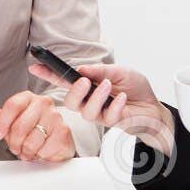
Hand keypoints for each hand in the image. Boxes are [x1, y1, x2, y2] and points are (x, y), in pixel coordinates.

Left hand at [0, 93, 76, 161]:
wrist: (56, 142)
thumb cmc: (34, 130)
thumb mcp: (12, 123)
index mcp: (29, 98)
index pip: (12, 106)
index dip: (1, 124)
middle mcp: (44, 103)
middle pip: (19, 126)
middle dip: (14, 143)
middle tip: (17, 146)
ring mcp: (56, 117)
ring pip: (30, 141)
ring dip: (26, 152)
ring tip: (29, 149)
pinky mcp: (64, 132)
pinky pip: (43, 150)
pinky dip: (39, 155)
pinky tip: (41, 150)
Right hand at [28, 61, 174, 155]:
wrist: (154, 108)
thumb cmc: (135, 89)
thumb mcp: (120, 72)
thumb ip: (101, 70)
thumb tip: (82, 69)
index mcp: (88, 85)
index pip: (64, 80)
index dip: (48, 74)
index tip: (36, 66)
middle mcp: (89, 100)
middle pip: (69, 102)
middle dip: (74, 91)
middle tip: (84, 81)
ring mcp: (98, 113)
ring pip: (85, 111)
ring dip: (96, 97)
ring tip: (108, 86)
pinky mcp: (110, 122)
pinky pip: (107, 117)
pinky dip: (115, 105)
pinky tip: (122, 99)